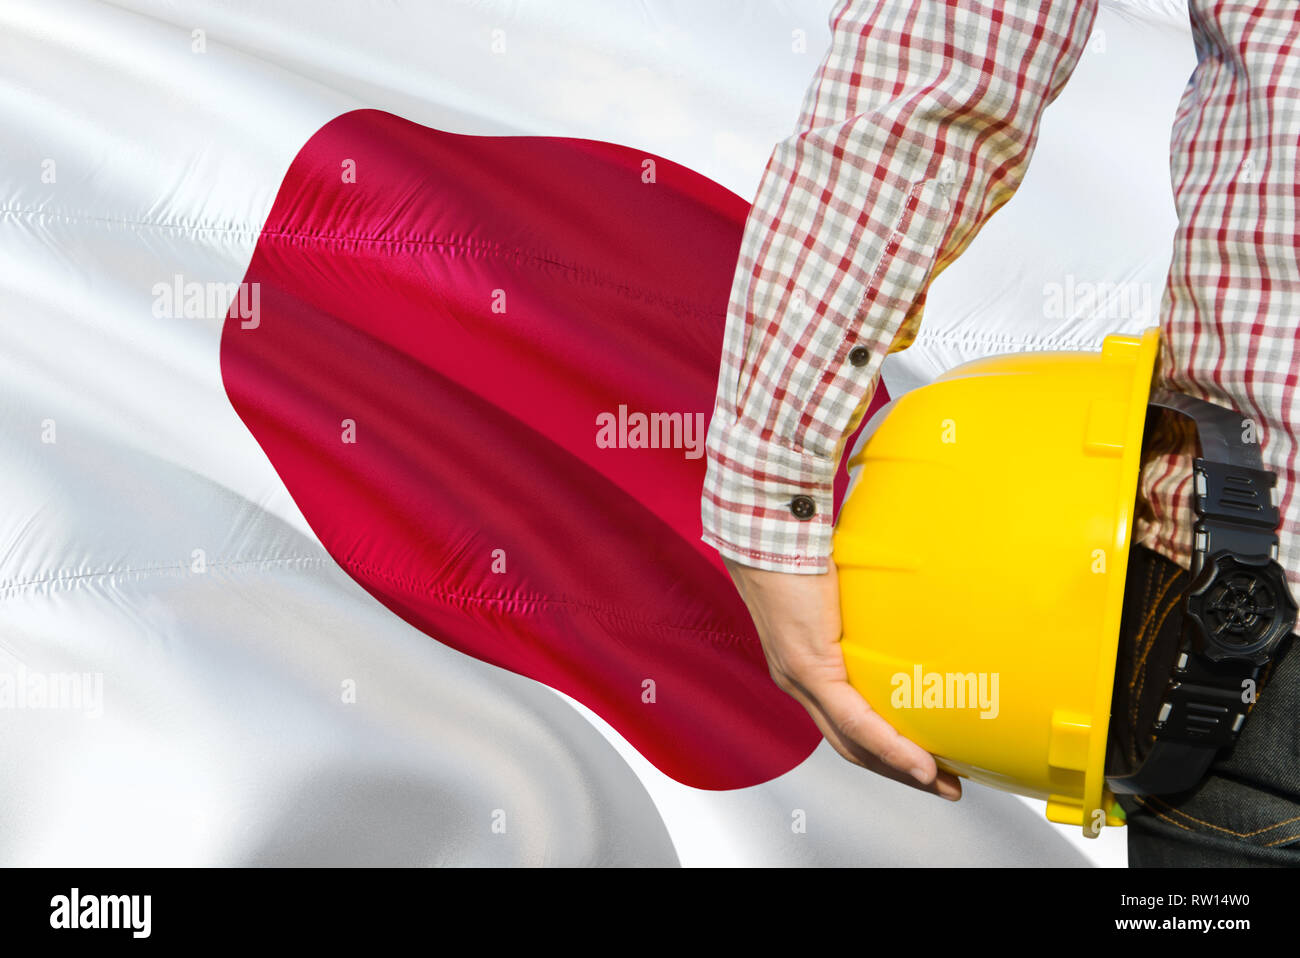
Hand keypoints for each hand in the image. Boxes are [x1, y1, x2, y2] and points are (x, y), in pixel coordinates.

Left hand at [723, 556, 961, 800]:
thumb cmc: (799, 549)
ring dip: (901, 771)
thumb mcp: (840, 589)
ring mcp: (801, 679)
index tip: (921, 762)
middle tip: (942, 784)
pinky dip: (890, 746)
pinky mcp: (810, 667)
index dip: (883, 750)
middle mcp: (799, 683)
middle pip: (851, 746)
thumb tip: (908, 594)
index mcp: (804, 668)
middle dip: (899, 772)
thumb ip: (865, 605)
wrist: (769, 532)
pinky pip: (854, 719)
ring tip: (941, 784)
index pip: (845, 725)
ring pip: (854, 744)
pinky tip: (921, 764)